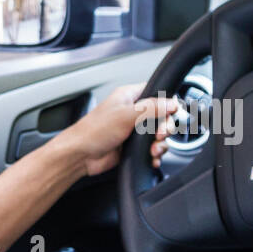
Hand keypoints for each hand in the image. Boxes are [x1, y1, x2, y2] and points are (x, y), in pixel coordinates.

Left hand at [60, 83, 180, 176]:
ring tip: (153, 149)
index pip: (156, 93)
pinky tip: (152, 158)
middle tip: (160, 134)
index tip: (171, 113)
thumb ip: (152, 107)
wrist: (80, 155)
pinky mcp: (134, 146)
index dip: (167, 102)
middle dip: (166, 127)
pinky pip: (153, 149)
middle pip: (163, 116)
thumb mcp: (126, 115)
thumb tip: (171, 103)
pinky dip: (155, 155)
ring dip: (161, 144)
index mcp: (129, 97)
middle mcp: (133, 112)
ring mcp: (134, 130)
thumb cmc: (93, 131)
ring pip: (159, 134)